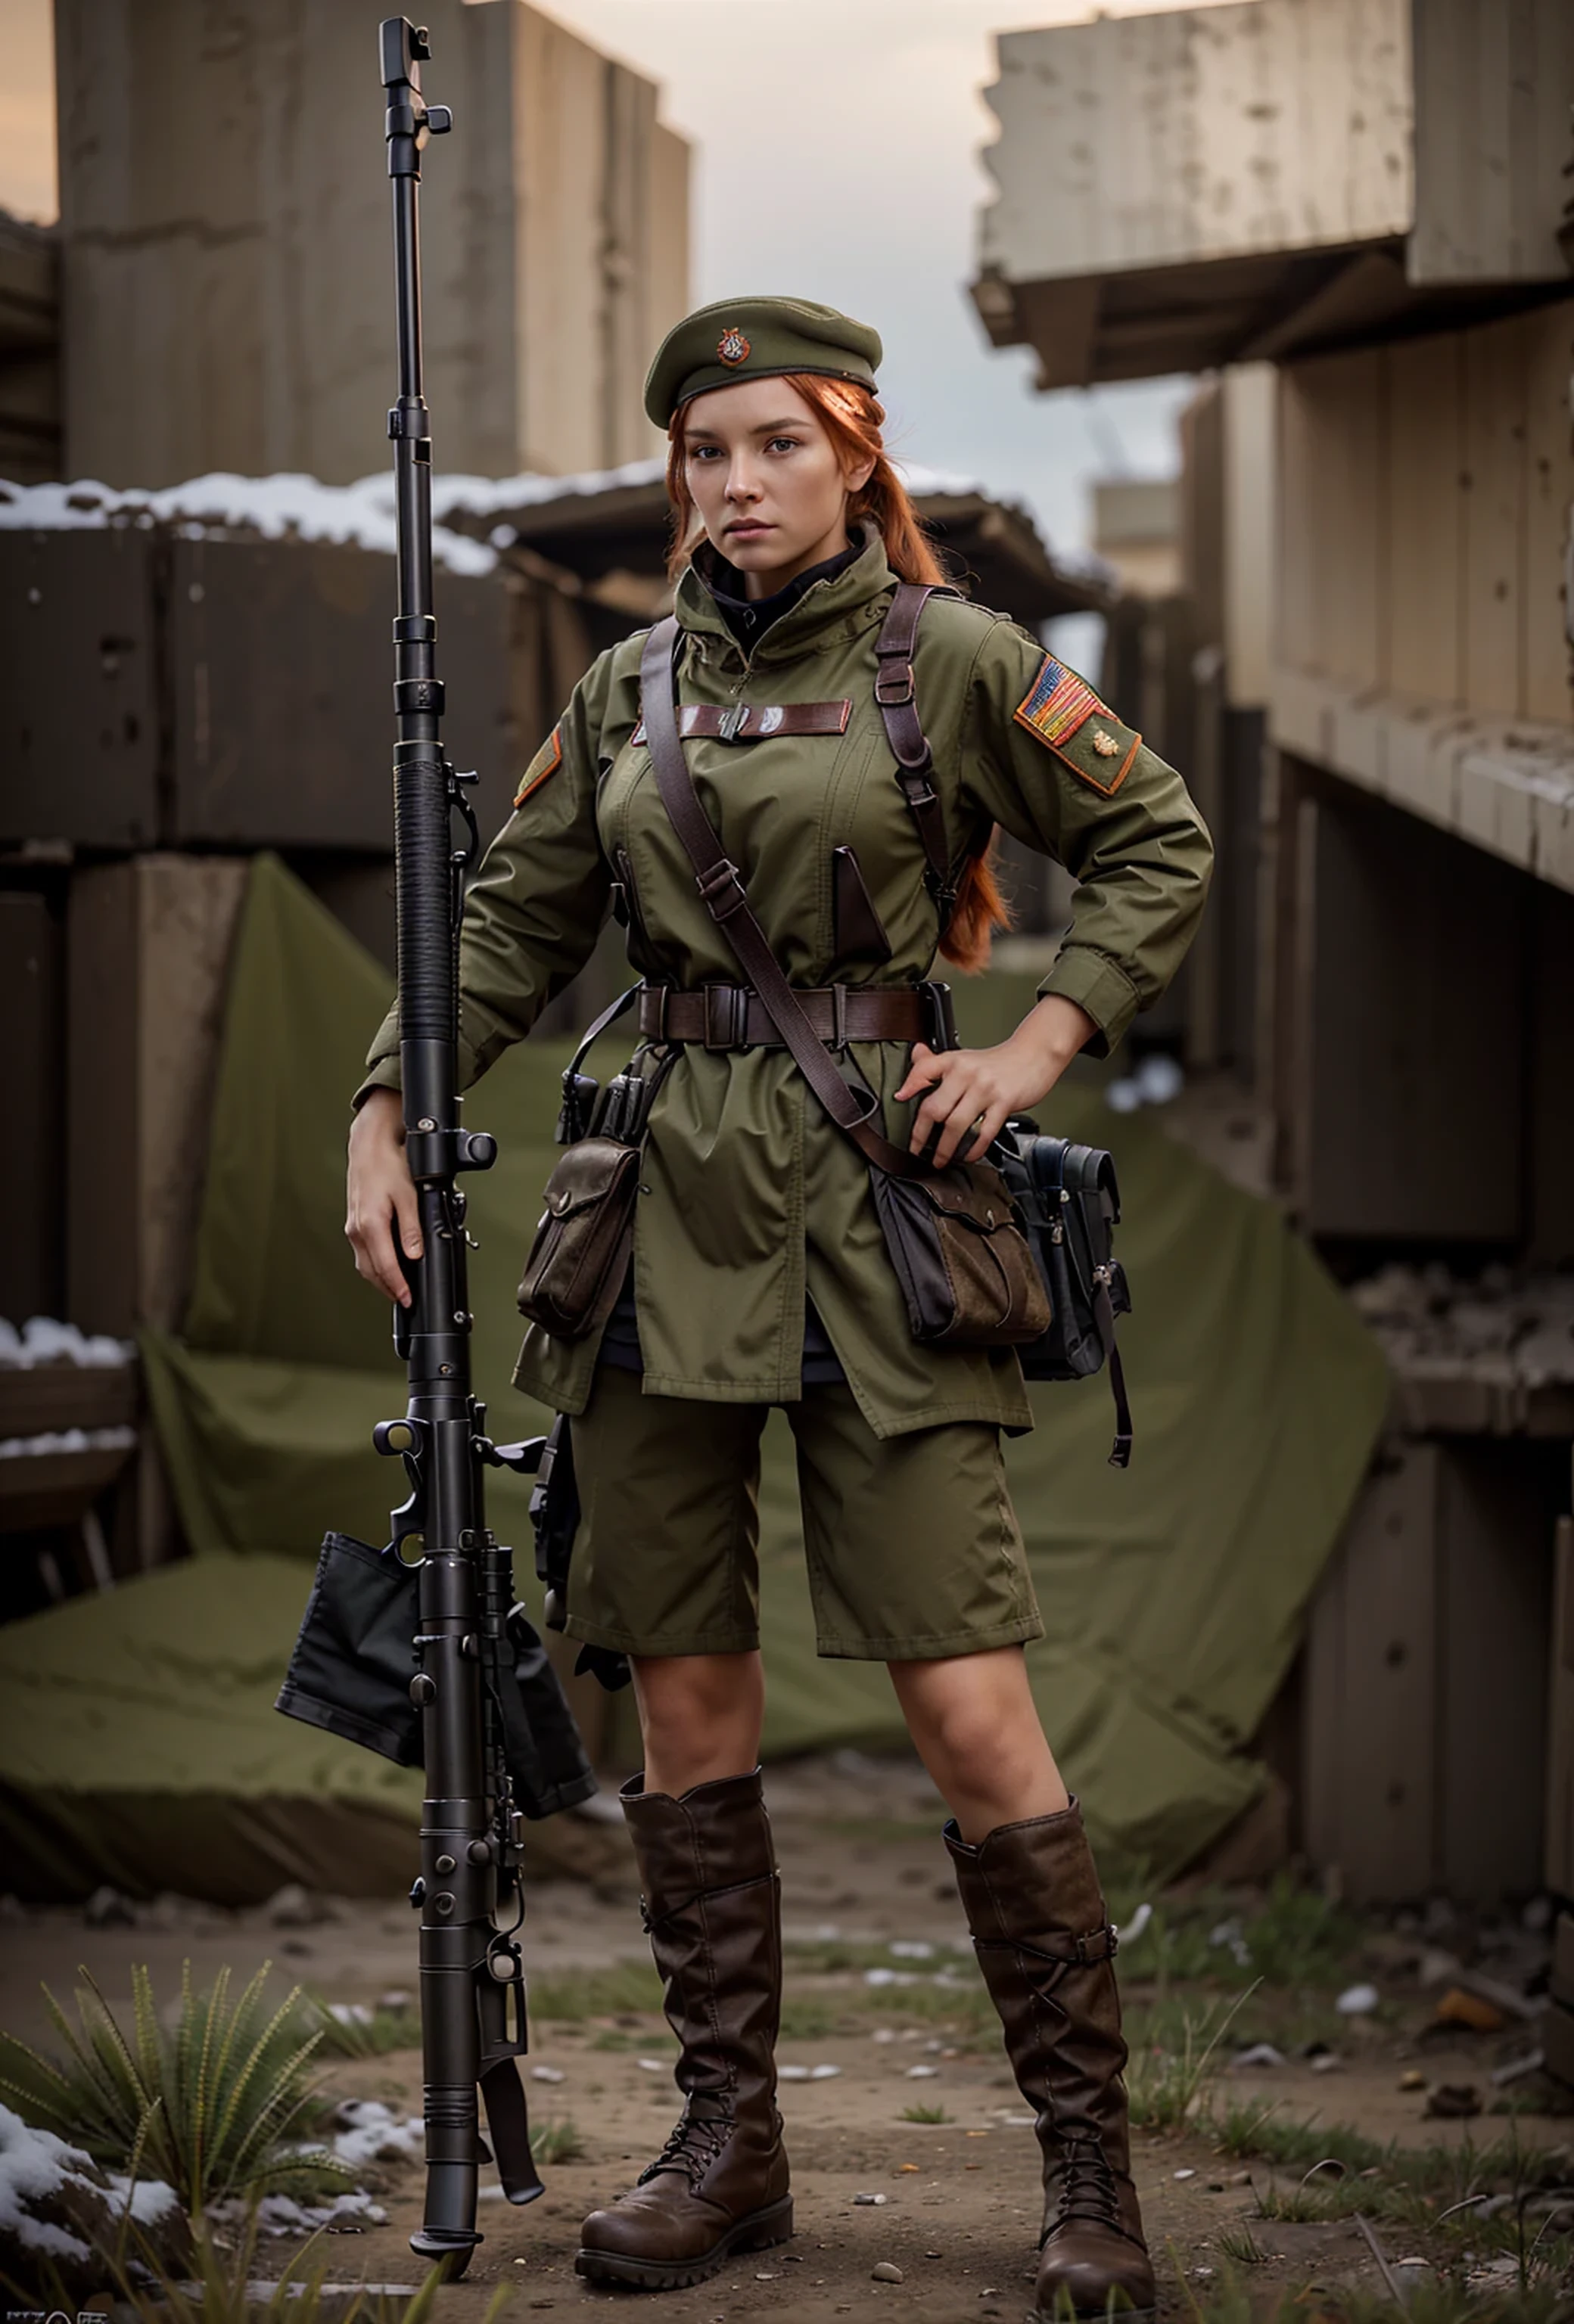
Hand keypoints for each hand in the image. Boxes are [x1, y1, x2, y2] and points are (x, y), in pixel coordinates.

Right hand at [346, 1087, 422, 1304]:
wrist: (369, 1145)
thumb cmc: (388, 1164)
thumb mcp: (409, 1195)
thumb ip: (412, 1228)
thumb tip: (414, 1254)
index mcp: (370, 1225)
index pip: (385, 1267)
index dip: (398, 1287)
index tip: (408, 1299)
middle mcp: (357, 1229)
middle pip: (371, 1271)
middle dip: (388, 1288)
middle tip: (404, 1299)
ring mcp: (352, 1227)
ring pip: (364, 1263)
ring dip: (379, 1278)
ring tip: (397, 1287)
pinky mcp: (353, 1222)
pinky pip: (362, 1252)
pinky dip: (374, 1264)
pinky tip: (386, 1264)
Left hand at [893, 995, 1096, 1167]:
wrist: (1033, 1054)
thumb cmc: (997, 1062)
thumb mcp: (964, 1057)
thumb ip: (937, 1061)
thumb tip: (914, 1055)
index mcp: (954, 1061)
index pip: (923, 1071)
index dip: (909, 1087)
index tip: (899, 1102)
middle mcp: (967, 1073)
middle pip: (935, 1108)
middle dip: (921, 1135)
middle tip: (917, 1150)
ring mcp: (985, 1089)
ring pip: (956, 1125)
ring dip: (945, 1148)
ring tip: (940, 1160)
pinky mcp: (1004, 1102)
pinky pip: (984, 1132)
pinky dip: (974, 1148)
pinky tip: (968, 1155)